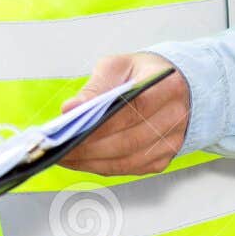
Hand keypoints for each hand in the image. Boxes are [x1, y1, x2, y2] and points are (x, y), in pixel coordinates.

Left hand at [57, 52, 189, 175]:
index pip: (133, 109)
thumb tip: (70, 109)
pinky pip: (128, 169)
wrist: (171, 86)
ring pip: (127, 160)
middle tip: (59, 147)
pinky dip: (101, 167)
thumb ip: (94, 87)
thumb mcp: (117, 66)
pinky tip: (81, 160)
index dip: (101, 122)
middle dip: (90, 146)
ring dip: (92, 161)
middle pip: (128, 140)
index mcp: (168, 87)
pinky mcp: (161, 160)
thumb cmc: (140, 74)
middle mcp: (175, 118)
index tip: (71, 126)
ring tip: (63, 155)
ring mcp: (171, 142)